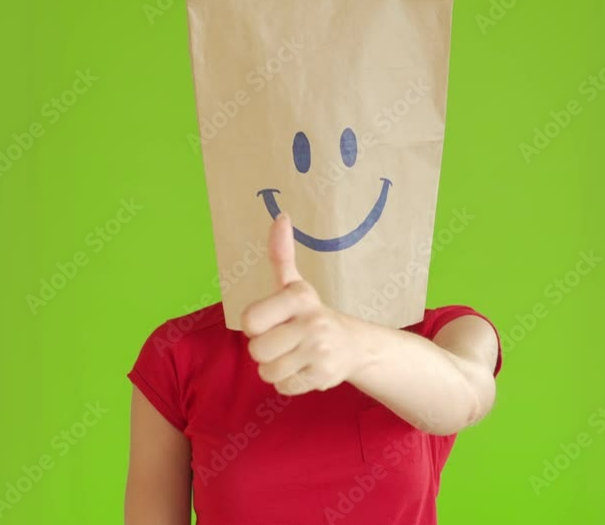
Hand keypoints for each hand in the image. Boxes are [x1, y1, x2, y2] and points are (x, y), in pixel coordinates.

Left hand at [241, 214, 367, 395]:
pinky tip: (303, 369)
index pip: (250, 320)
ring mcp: (319, 351)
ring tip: (293, 356)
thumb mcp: (295, 285)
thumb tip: (280, 216)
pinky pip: (283, 387)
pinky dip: (288, 383)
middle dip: (265, 350)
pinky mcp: (322, 377)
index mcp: (299, 297)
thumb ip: (282, 254)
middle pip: (257, 350)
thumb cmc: (311, 314)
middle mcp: (312, 322)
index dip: (255, 324)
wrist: (354, 345)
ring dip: (275, 368)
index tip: (271, 320)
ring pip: (268, 372)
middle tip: (283, 342)